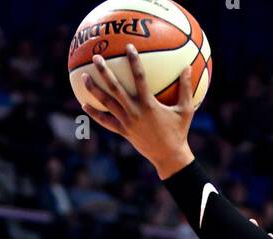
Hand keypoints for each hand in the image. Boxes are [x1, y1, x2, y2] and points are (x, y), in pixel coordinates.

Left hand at [81, 45, 194, 179]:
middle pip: (116, 88)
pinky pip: (106, 121)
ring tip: (83, 76)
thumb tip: (189, 67)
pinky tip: (84, 104)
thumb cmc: (180, 132)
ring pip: (107, 103)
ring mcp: (127, 122)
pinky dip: (94, 113)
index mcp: (149, 104)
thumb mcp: (186, 110)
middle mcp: (135, 112)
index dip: (134, 61)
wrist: (170, 157)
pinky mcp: (124, 132)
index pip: (139, 78)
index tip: (128, 47)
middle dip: (105, 72)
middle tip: (96, 58)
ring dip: (94, 89)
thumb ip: (186, 88)